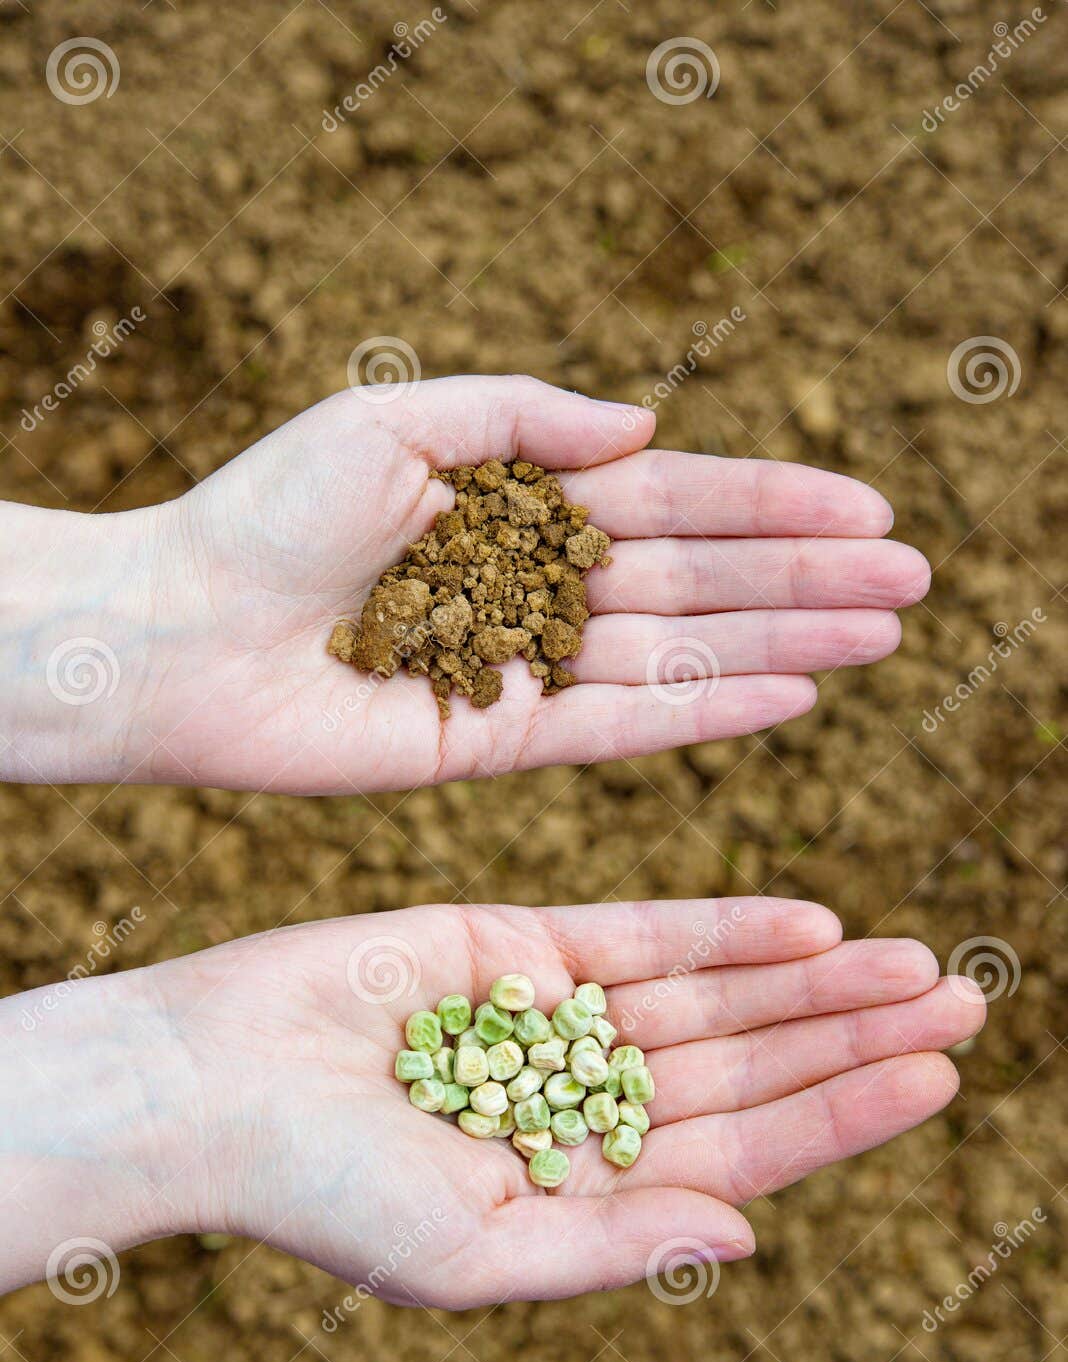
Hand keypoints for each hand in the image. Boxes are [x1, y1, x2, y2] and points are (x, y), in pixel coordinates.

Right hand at [20, 897, 982, 1309]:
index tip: (934, 1079)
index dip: (840, 1116)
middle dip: (852, 1036)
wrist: (212, 1086)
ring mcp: (558, 1017)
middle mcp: (587, 1101)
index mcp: (584, 1186)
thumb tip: (751, 1235)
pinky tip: (808, 921)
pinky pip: (644, 932)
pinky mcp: (520, 942)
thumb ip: (614, 1243)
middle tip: (963, 1001)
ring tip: (915, 961)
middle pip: (750, 1065)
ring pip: (715, 995)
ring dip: (812, 977)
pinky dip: (724, 927)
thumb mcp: (475, 1256)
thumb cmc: (323, 1196)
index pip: (743, 1151)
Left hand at [132, 375, 924, 792]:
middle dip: (805, 580)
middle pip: (698, 582)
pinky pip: (621, 728)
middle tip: (910, 583)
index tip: (868, 509)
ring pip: (679, 657)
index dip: (771, 505)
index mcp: (520, 503)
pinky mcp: (500, 741)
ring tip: (881, 637)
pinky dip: (705, 715)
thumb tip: (647, 430)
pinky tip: (791, 698)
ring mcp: (526, 669)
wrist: (180, 630)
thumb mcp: (396, 422)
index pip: (671, 502)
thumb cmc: (270, 512)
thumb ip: (524, 418)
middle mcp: (537, 589)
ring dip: (783, 646)